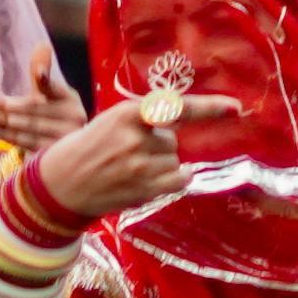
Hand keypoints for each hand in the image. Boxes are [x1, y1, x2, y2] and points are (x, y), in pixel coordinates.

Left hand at [0, 45, 86, 153]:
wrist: (66, 152)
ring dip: (3, 122)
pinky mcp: (55, 154)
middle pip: (35, 109)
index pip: (54, 88)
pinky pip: (28, 143)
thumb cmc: (53, 118)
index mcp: (70, 99)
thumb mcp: (48, 96)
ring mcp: (66, 138)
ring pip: (29, 127)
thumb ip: (41, 74)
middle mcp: (73, 118)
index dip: (46, 80)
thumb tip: (42, 44)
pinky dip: (10, 136)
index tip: (39, 73)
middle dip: (6, 107)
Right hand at [36, 92, 240, 221]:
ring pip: (174, 162)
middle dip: (157, 146)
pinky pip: (178, 181)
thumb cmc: (89, 148)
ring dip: (160, 166)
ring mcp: (141, 165)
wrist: (61, 182)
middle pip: (172, 141)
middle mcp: (137, 137)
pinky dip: (171, 181)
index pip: (175, 108)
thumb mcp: (111, 121)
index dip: (208, 108)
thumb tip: (180, 125)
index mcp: (127, 113)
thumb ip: (145, 121)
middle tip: (126, 153)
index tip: (235, 108)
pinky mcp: (145, 189)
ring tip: (129, 168)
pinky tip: (148, 180)